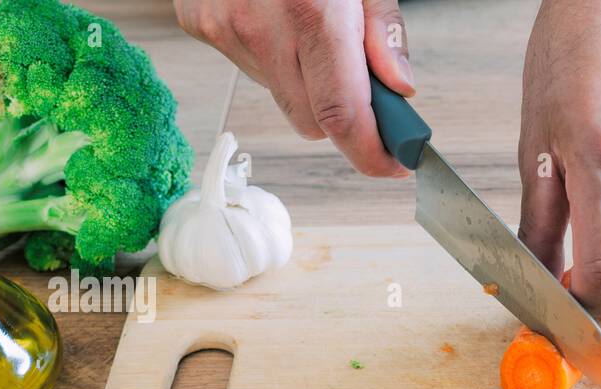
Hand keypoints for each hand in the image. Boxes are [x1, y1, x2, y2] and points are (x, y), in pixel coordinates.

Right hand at [175, 0, 413, 176]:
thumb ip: (383, 31)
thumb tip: (400, 89)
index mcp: (312, 12)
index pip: (342, 118)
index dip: (372, 153)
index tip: (395, 162)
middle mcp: (261, 27)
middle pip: (312, 124)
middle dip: (343, 117)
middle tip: (364, 88)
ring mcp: (224, 28)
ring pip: (281, 99)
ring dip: (304, 83)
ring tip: (310, 29)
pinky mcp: (200, 24)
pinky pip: (248, 70)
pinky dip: (270, 58)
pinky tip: (275, 18)